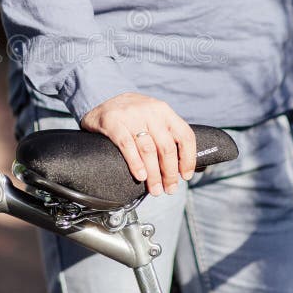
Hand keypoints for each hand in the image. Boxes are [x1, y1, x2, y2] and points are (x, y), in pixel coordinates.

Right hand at [80, 92, 195, 195]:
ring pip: (148, 149)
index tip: (186, 176)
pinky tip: (140, 176)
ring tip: (155, 189)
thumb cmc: (132, 117)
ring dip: (154, 174)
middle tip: (169, 189)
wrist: (102, 103)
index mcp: (164, 110)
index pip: (184, 135)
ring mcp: (130, 115)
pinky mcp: (112, 121)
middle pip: (166, 147)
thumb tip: (190, 167)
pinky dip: (135, 163)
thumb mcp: (153, 118)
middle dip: (170, 173)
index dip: (188, 158)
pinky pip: (127, 145)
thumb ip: (168, 136)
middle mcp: (150, 111)